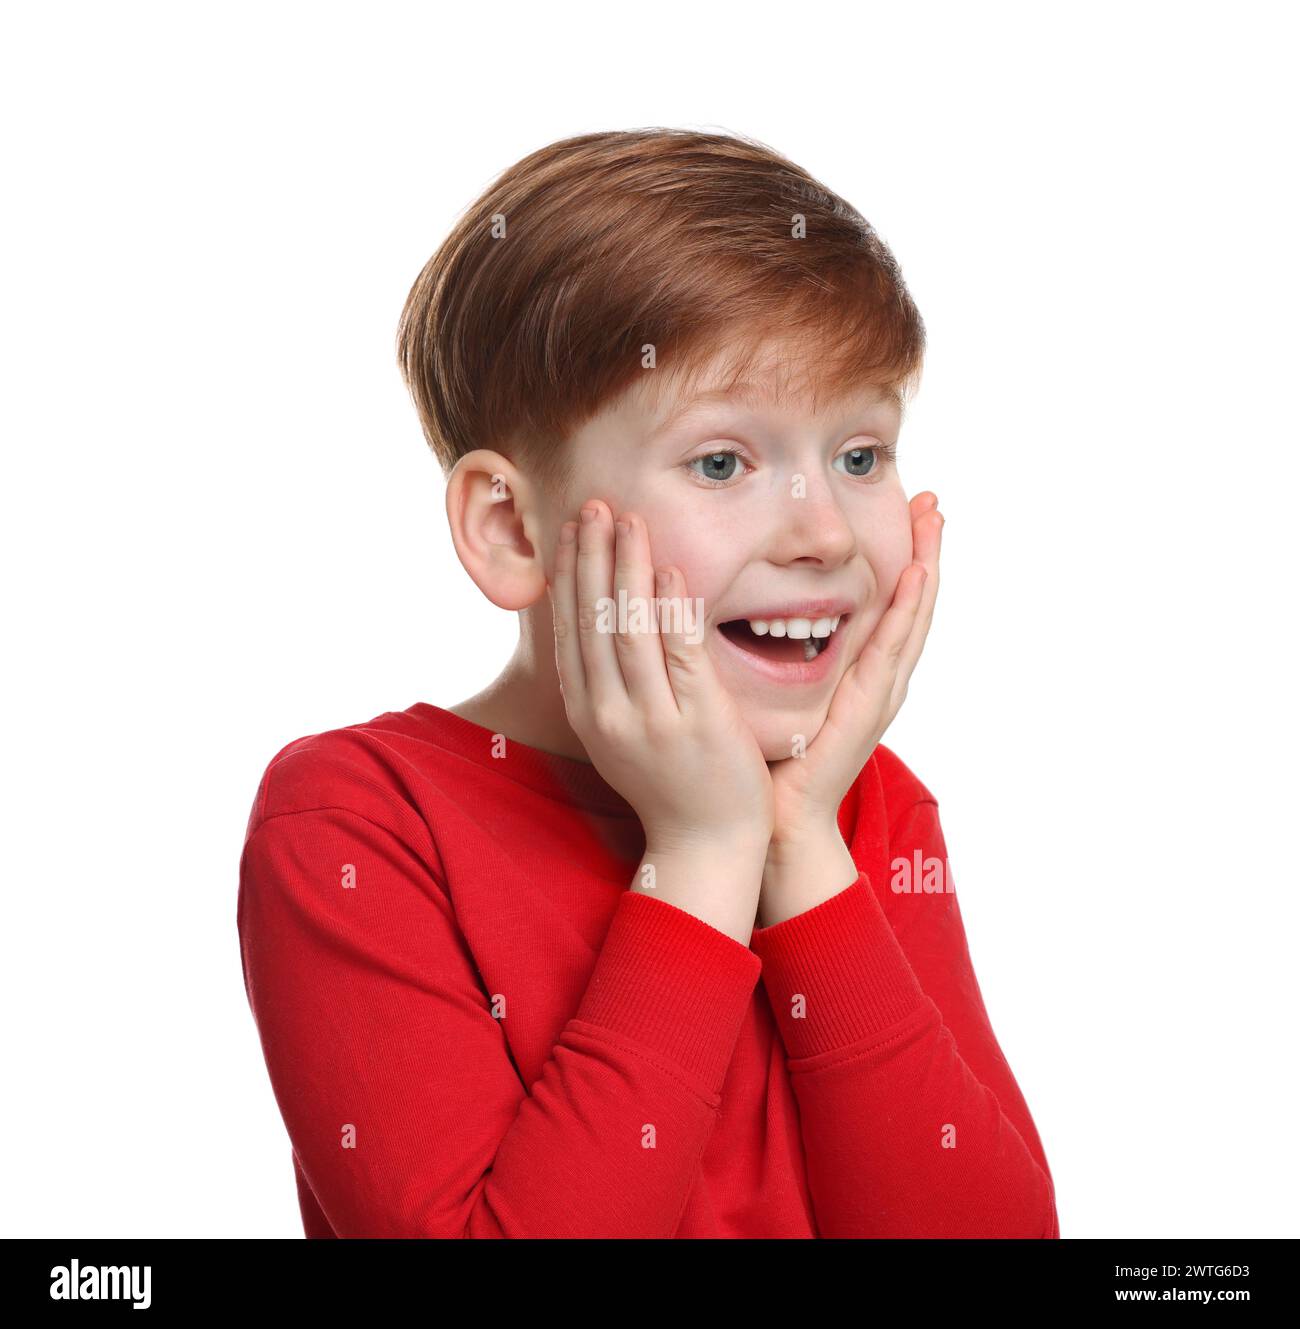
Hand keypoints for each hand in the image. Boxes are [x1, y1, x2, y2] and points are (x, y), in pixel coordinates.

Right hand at [549, 498, 775, 857]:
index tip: (570, 532)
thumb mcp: (621, 734)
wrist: (706, 843)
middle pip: (592, 620)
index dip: (567, 576)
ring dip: (626, 568)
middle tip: (594, 506)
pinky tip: (670, 570)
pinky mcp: (697, 720)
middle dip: (590, 557)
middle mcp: (610, 713)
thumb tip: (597, 629)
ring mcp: (652, 718)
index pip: (569, 631)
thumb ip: (607, 685)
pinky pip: (679, 653)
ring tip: (627, 521)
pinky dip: (671, 609)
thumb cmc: (669, 783)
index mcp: (589, 713)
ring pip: (629, 628)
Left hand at [767, 492, 943, 854]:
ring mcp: (879, 693)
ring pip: (912, 618)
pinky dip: (909, 611)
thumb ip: (774, 654)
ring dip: (926, 567)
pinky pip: (891, 650)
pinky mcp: (869, 708)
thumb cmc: (774, 759)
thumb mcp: (776, 693)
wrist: (781, 821)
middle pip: (910, 603)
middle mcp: (877, 679)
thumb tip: (745, 610)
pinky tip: (916, 575)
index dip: (899, 560)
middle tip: (933, 501)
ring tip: (934, 519)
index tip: (905, 512)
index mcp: (858, 674)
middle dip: (924, 551)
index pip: (886, 605)